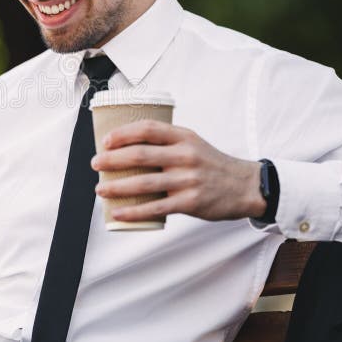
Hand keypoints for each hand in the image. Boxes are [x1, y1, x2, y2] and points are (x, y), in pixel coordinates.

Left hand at [91, 119, 266, 221]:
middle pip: (141, 154)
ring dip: (117, 186)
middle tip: (96, 164)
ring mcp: (188, 179)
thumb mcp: (193, 143)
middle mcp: (185, 155)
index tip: (106, 141)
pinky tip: (119, 212)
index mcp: (183, 137)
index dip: (123, 133)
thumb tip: (128, 148)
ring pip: (144, 182)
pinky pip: (156, 207)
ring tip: (101, 189)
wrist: (245, 187)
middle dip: (112, 159)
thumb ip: (167, 143)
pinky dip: (134, 211)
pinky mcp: (190, 202)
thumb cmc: (211, 164)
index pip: (147, 128)